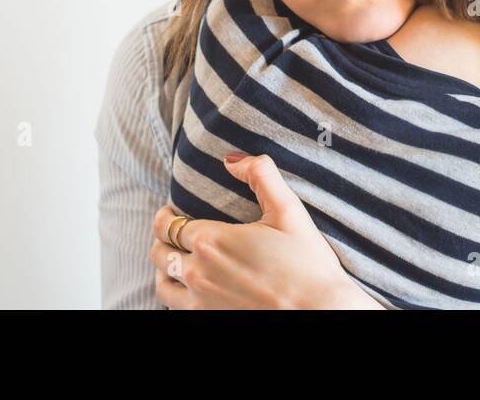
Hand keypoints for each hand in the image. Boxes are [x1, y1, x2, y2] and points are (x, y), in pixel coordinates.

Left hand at [150, 153, 383, 308]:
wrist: (320, 312)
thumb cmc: (307, 263)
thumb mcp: (288, 210)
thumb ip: (261, 175)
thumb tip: (232, 159)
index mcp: (211, 241)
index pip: (167, 225)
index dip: (165, 215)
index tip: (170, 211)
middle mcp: (198, 273)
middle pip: (159, 253)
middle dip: (161, 238)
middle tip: (171, 232)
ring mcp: (201, 302)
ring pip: (163, 284)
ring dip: (163, 269)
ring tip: (174, 261)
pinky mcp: (210, 321)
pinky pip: (175, 308)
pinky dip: (175, 295)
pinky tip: (189, 289)